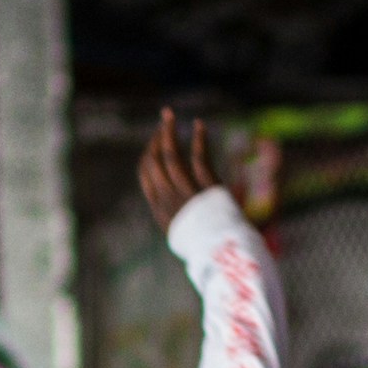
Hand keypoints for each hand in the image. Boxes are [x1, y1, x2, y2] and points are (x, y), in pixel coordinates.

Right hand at [137, 109, 222, 230]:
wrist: (222, 253)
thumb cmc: (202, 241)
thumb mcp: (178, 229)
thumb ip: (169, 209)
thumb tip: (162, 190)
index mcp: (159, 209)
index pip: (145, 174)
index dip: (148, 154)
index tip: (156, 141)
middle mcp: (168, 199)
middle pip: (153, 161)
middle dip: (155, 138)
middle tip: (164, 122)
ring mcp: (187, 193)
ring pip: (170, 154)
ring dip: (167, 131)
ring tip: (168, 115)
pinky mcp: (207, 188)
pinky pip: (198, 157)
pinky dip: (199, 138)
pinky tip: (199, 124)